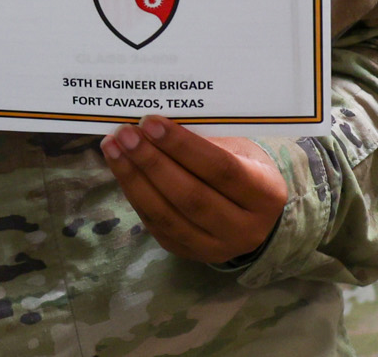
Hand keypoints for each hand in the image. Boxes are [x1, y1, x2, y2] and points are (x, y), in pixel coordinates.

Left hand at [101, 116, 287, 264]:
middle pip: (191, 196)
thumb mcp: (239, 150)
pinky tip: (120, 168)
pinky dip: (134, 193)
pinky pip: (156, 224)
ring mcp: (216, 247)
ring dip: (134, 178)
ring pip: (168, 215)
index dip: (183, 146)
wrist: (255, 215)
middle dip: (152, 162)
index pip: (221, 170)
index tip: (150, 122)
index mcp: (265, 195)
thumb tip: (154, 123)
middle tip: (126, 133)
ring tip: (113, 147)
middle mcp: (245, 229)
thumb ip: (205, 141)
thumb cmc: (243, 167)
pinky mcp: (189, 254)